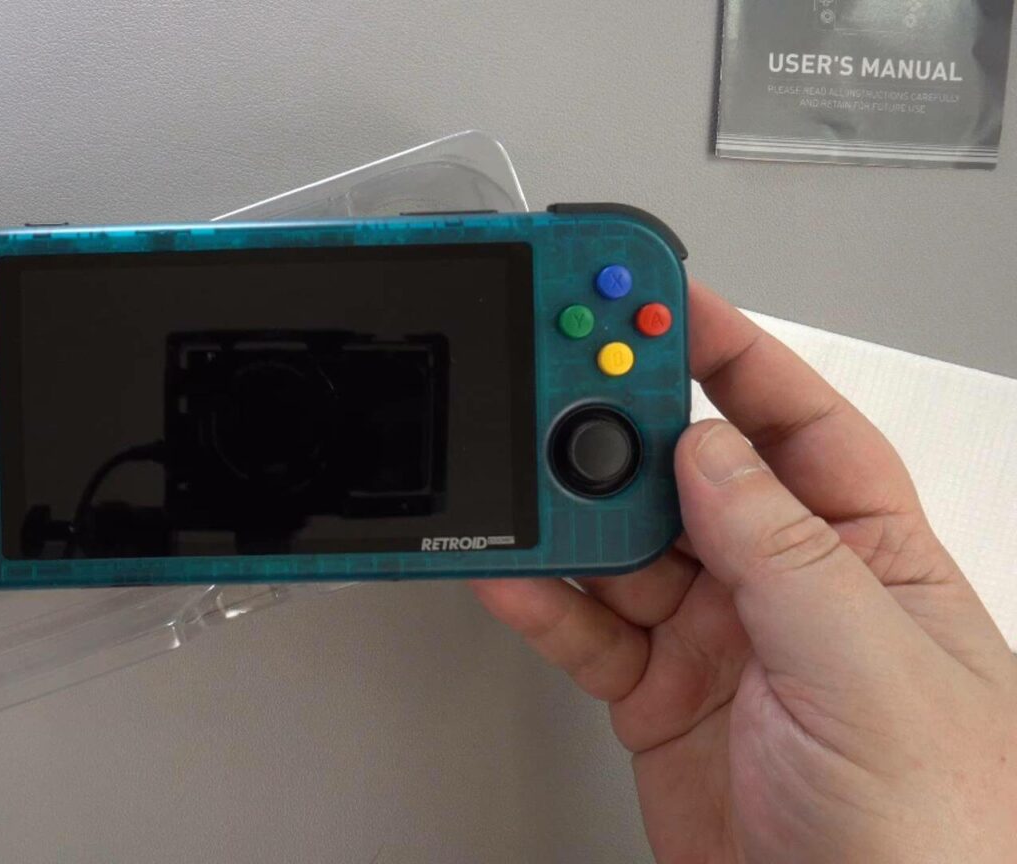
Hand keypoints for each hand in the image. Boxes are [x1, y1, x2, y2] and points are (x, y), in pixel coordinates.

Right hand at [474, 282, 1016, 862]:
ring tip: (515, 469)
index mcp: (872, 558)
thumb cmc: (937, 836)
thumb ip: (782, 549)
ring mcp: (720, 645)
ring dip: (568, 509)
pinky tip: (508, 571)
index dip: (727, 351)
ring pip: (624, 547)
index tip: (657, 296)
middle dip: (624, 418)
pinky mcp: (657, 701)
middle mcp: (791, 592)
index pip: (796, 423)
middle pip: (690, 473)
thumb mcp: (864, 668)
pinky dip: (539, 600)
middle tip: (558, 366)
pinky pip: (585, 630)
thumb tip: (707, 449)